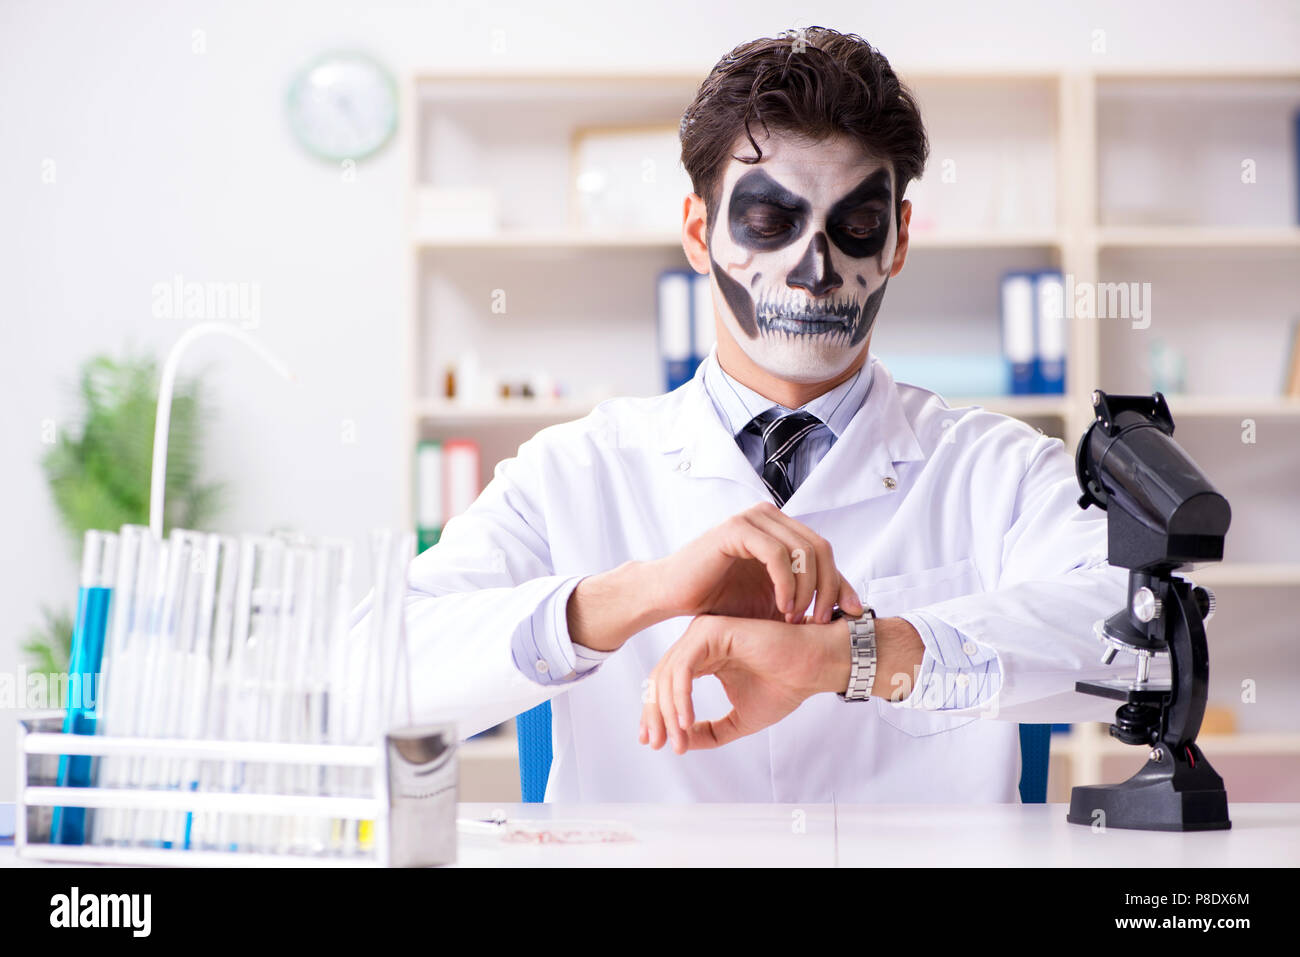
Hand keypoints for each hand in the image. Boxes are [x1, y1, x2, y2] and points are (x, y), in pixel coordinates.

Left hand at [638, 614, 847, 753]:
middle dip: (655, 714)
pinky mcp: (712, 631)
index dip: (656, 714)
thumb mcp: (738, 719)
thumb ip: (709, 732)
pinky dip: (681, 696)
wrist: (813, 668)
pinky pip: (684, 667)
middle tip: (656, 744)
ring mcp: (703, 633)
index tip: (654, 743)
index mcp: (702, 657)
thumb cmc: (783, 686)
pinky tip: (686, 720)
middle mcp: (698, 642)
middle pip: (660, 679)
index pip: (666, 685)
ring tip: (678, 738)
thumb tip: (681, 743)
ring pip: (668, 674)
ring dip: (668, 711)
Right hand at [646, 502, 862, 624]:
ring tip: (796, 617)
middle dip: (827, 588)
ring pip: (803, 550)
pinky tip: (782, 606)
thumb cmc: (720, 599)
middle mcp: (769, 516)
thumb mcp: (774, 601)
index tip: (850, 614)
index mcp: (780, 529)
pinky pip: (777, 554)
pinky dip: (787, 583)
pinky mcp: (736, 529)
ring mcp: (753, 519)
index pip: (824, 550)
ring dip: (807, 589)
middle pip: (821, 548)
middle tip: (819, 620)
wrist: (672, 594)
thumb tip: (853, 607)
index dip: (841, 582)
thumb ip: (806, 596)